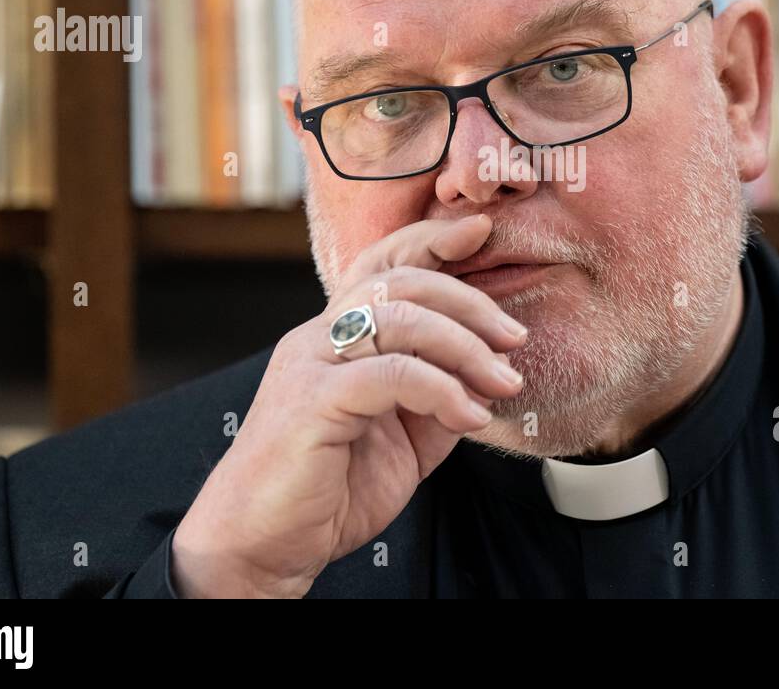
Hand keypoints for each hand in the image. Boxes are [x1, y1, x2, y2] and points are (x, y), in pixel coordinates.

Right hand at [169, 214, 525, 597]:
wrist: (264, 545)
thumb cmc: (327, 488)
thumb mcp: (403, 436)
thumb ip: (437, 396)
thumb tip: (489, 374)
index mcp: (337, 337)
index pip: (383, 264)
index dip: (431, 240)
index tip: (481, 232)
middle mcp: (319, 338)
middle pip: (399, 281)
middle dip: (469, 301)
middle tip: (514, 338)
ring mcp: (311, 365)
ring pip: (398, 319)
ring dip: (465, 347)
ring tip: (502, 382)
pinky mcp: (311, 401)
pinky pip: (390, 374)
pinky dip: (442, 389)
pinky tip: (469, 416)